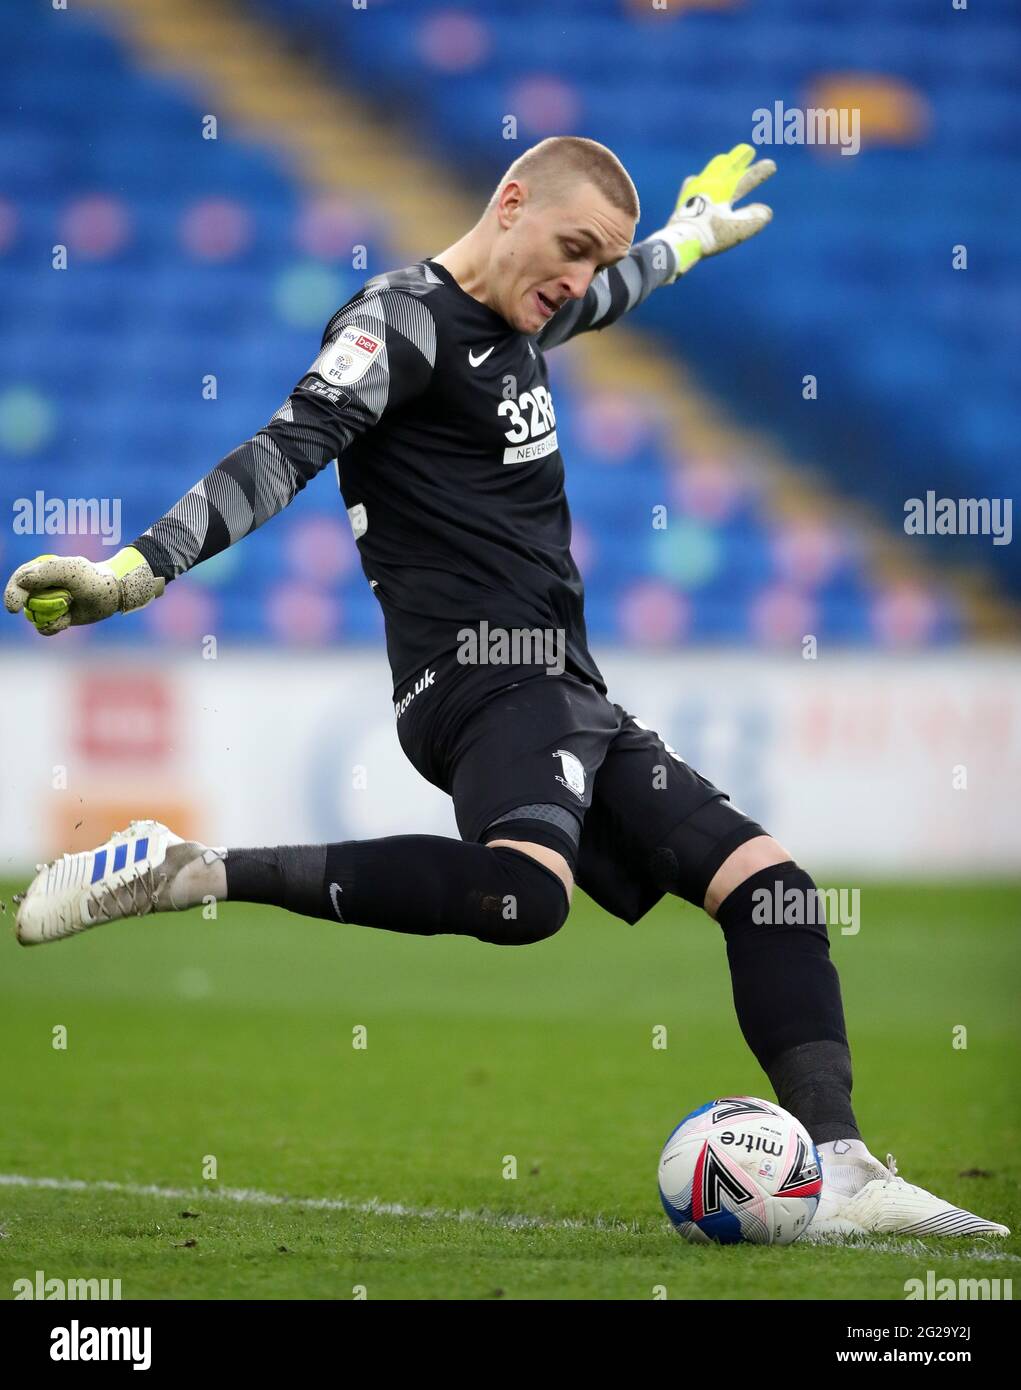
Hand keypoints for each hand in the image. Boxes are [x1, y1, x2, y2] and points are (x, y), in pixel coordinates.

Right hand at [4, 547, 163, 635]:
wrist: (111, 596)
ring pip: (34, 618)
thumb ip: (48, 572)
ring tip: (70, 608)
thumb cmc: (93, 580)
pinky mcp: (54, 617)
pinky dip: (55, 626)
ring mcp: (45, 603)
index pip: (18, 581)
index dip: (13, 594)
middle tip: (66, 603)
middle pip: (25, 603)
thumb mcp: (73, 571)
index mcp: (40, 569)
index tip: (15, 607)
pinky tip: (68, 620)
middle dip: (43, 607)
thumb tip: (22, 581)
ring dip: (51, 617)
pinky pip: (43, 628)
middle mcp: (39, 586)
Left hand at [655, 144, 775, 279]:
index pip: (745, 178)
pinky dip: (701, 180)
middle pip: (726, 166)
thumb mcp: (735, 230)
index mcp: (722, 189)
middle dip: (738, 158)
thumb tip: (766, 212)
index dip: (759, 172)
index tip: (771, 165)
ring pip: (710, 172)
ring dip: (721, 165)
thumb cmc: (709, 236)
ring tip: (725, 161)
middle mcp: (708, 185)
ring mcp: (694, 191)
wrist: (679, 242)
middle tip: (747, 150)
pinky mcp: (683, 201)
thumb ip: (752, 219)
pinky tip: (697, 181)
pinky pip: (693, 184)